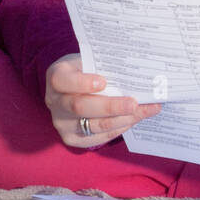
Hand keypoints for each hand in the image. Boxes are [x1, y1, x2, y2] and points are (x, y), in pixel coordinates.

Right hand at [44, 53, 160, 147]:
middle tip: (134, 103)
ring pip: (93, 125)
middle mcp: (54, 101)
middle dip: (111, 106)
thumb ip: (106, 66)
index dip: (82, 82)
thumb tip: (138, 74)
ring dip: (122, 119)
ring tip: (144, 111)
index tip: (103, 82)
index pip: (62, 80)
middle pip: (80, 107)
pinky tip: (134, 119)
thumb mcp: (92, 61)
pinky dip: (119, 128)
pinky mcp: (72, 138)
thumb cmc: (89, 70)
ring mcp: (61, 122)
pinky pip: (97, 137)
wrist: (76, 88)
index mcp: (57, 77)